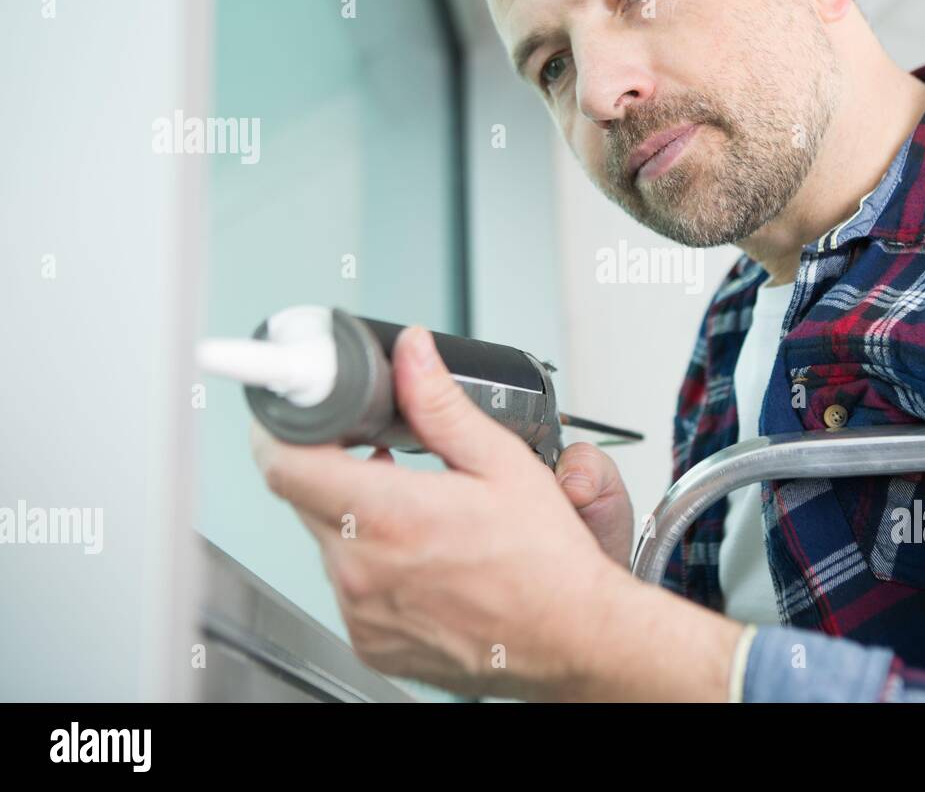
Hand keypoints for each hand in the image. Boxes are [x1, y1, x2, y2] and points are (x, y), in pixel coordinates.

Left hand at [250, 325, 630, 699]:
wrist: (570, 636)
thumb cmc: (545, 561)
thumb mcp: (501, 462)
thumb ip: (440, 404)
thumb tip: (411, 355)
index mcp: (390, 516)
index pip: (284, 462)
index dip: (280, 428)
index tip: (296, 414)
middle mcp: (362, 569)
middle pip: (305, 497)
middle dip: (334, 467)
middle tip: (380, 456)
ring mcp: (362, 611)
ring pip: (329, 541)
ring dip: (357, 518)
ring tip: (417, 514)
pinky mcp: (370, 640)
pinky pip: (348, 587)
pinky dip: (372, 564)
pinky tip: (420, 557)